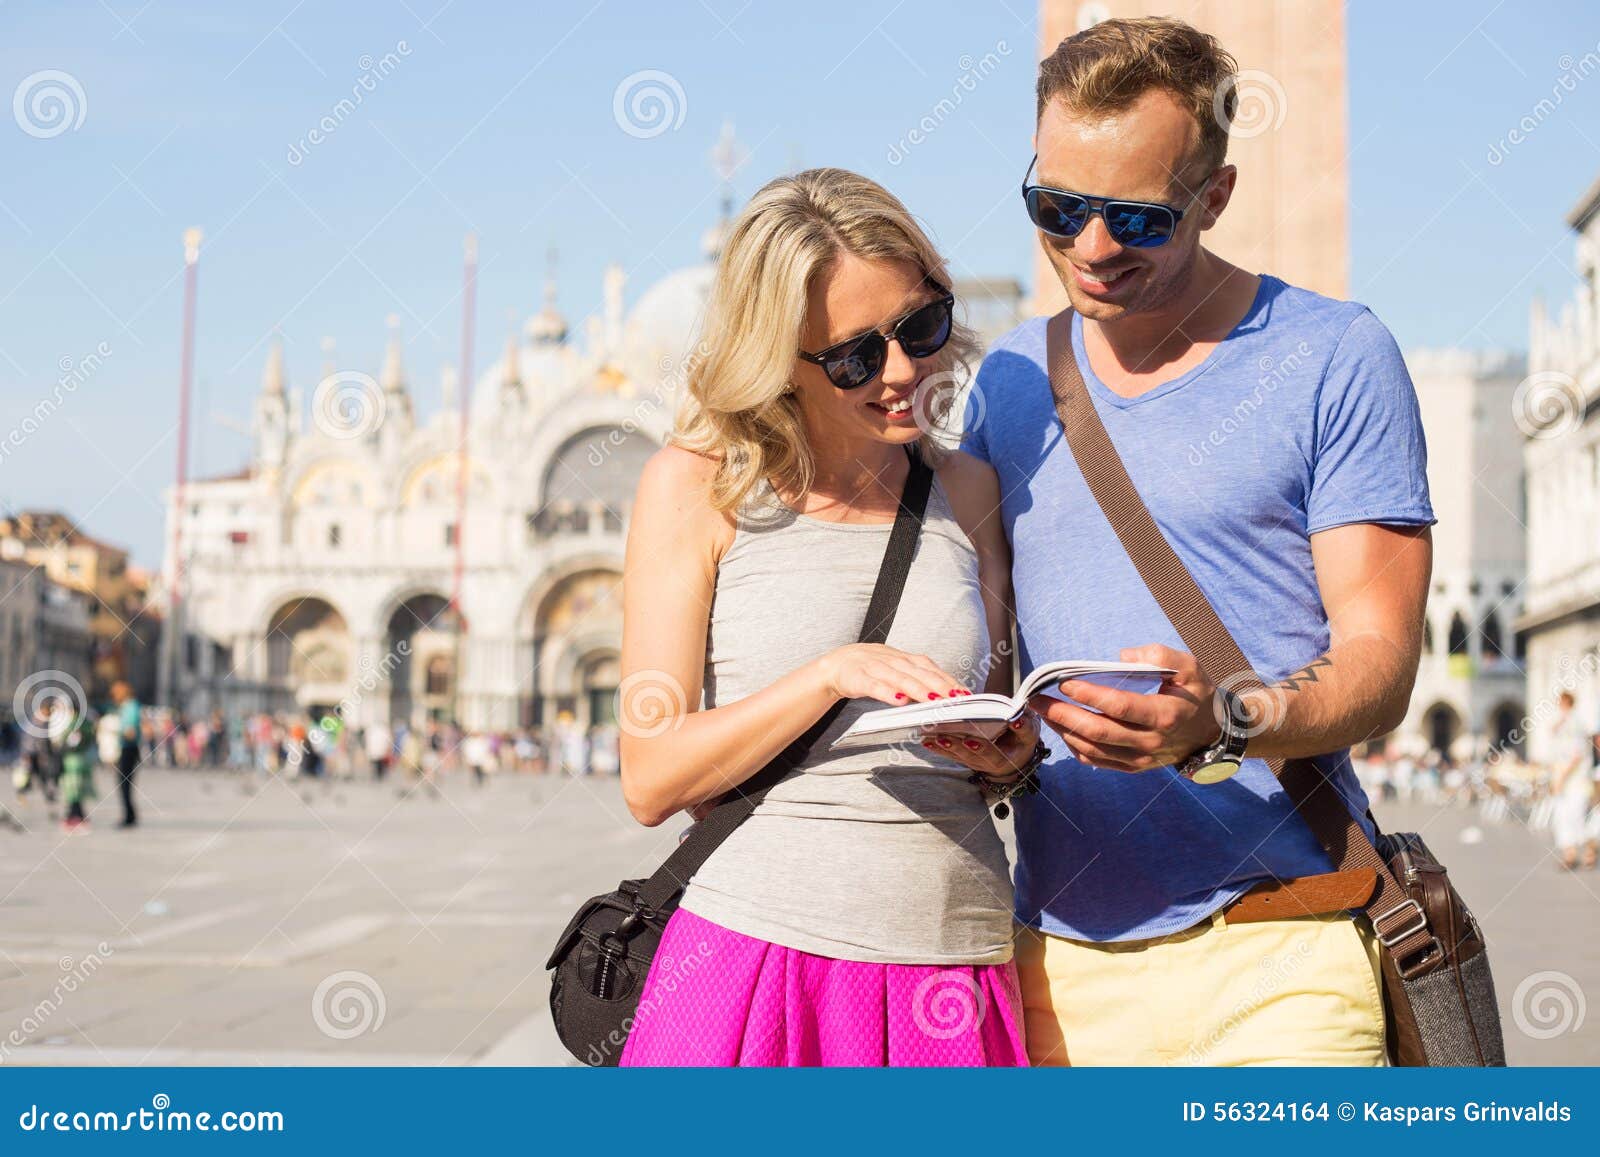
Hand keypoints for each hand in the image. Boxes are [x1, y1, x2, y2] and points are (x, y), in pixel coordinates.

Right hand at [818, 644, 972, 705]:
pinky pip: (874, 686)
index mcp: (904, 659)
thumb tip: (946, 695)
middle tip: (957, 699)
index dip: (948, 680)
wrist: (836, 664)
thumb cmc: (872, 669)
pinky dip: (887, 693)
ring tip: (934, 700)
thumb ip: (918, 680)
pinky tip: (899, 702)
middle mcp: (892, 660)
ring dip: (919, 689)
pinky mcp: (858, 678)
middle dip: (940, 685)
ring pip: (900, 678)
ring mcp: (875, 668)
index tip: (965, 694)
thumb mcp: (897, 671)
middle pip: (920, 672)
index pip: (930, 668)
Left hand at [921, 711, 1041, 780]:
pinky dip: (938, 748)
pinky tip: (927, 740)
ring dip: (945, 747)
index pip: (996, 754)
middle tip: (943, 738)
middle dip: (957, 747)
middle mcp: (990, 764)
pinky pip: (951, 755)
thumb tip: (1016, 719)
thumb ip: (1024, 726)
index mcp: (1007, 757)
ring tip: (932, 737)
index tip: (971, 740)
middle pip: (973, 757)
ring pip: (960, 756)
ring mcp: (977, 762)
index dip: (984, 748)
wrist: (1015, 754)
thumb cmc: (1022, 738)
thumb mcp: (1030, 732)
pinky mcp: (966, 759)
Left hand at [1027, 644, 1217, 772]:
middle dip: (1061, 714)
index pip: (1119, 706)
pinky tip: (1061, 729)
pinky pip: (1097, 761)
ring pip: (1092, 749)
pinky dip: (1074, 746)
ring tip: (1042, 711)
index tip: (1064, 681)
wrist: (1213, 732)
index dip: (1089, 694)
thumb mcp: (1189, 666)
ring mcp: (1141, 759)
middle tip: (1035, 699)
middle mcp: (1150, 741)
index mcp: (1164, 714)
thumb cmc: (1197, 694)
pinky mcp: (1134, 767)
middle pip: (1097, 731)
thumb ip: (1158, 655)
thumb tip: (1121, 657)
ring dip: (1062, 730)